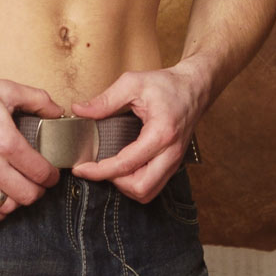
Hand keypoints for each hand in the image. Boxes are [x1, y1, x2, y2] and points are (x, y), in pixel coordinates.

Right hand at [0, 74, 61, 223]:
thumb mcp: (5, 89)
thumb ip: (37, 99)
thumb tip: (58, 111)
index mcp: (6, 141)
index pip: (41, 172)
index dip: (52, 175)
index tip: (51, 171)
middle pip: (28, 195)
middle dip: (39, 189)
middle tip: (37, 179)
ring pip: (8, 207)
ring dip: (18, 200)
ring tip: (19, 187)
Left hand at [70, 66, 201, 203]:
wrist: (194, 88)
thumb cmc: (167, 85)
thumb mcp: (132, 83)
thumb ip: (105, 100)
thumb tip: (80, 110)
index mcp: (160, 134)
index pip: (126, 164)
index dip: (99, 170)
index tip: (81, 168)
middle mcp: (170, 153)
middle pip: (140, 188)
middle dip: (114, 183)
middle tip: (96, 168)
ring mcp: (174, 162)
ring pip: (148, 192)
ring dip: (126, 186)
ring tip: (110, 169)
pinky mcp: (173, 164)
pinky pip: (154, 186)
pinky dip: (136, 183)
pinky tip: (124, 169)